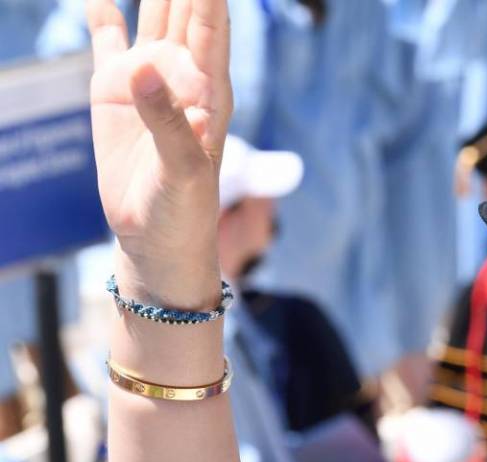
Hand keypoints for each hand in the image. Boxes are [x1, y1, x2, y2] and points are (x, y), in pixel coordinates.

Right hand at [87, 0, 229, 305]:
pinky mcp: (115, 93)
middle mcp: (182, 76)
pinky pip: (109, 44)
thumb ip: (169, 124)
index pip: (210, 25)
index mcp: (209, 92)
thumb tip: (144, 72)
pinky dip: (103, 17)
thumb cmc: (185, 212)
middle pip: (183, 10)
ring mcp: (148, 80)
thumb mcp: (184, 172)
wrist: (157, 240)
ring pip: (152, 17)